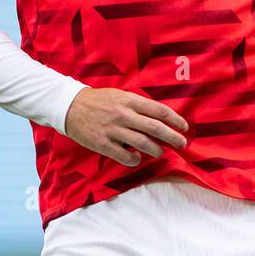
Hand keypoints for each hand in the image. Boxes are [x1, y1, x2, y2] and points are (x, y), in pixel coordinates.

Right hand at [64, 87, 188, 166]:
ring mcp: (113, 130)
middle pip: (155, 128)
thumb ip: (138, 105)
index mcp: (130, 100)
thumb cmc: (99, 101)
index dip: (175, 120)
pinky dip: (134, 159)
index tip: (184, 127)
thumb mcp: (120, 95)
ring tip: (160, 152)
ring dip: (156, 150)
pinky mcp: (102, 144)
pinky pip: (124, 156)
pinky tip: (137, 159)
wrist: (70, 107)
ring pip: (143, 143)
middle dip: (173, 137)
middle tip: (182, 144)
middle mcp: (123, 115)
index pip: (159, 111)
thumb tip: (160, 118)